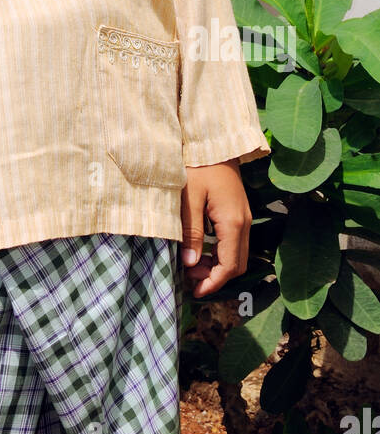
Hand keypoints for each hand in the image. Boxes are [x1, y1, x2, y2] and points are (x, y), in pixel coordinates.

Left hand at [180, 159, 251, 297]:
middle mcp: (244, 223)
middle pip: (236, 264)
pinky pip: (235, 241)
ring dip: (217, 265)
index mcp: (233, 223)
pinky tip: (201, 249)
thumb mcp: (189, 199)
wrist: (213, 142)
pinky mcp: (239, 211)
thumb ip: (191, 232)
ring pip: (237, 253)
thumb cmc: (198, 167)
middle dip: (215, 276)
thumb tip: (191, 264)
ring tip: (192, 265)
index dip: (213, 283)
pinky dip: (220, 252)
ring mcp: (244, 216)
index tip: (194, 291)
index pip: (229, 266)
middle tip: (189, 278)